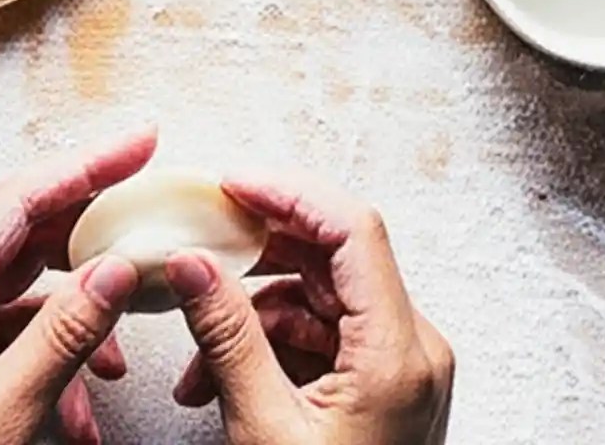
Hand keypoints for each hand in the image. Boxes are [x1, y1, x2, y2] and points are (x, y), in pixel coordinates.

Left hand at [0, 128, 157, 444]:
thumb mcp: (1, 416)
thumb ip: (63, 336)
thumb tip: (116, 271)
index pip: (19, 202)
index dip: (87, 166)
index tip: (140, 143)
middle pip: (20, 227)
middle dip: (90, 223)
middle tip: (148, 208)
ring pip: (19, 278)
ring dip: (77, 300)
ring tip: (130, 323)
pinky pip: (5, 324)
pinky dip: (52, 344)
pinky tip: (90, 389)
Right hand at [165, 169, 453, 444]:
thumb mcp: (264, 428)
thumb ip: (226, 338)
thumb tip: (193, 263)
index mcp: (398, 353)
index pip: (352, 232)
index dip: (288, 194)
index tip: (231, 184)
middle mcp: (412, 349)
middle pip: (336, 258)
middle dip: (260, 252)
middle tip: (203, 238)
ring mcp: (398, 365)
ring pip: (319, 299)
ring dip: (252, 312)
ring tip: (197, 355)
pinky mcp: (379, 383)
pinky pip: (320, 336)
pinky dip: (269, 344)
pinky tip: (218, 375)